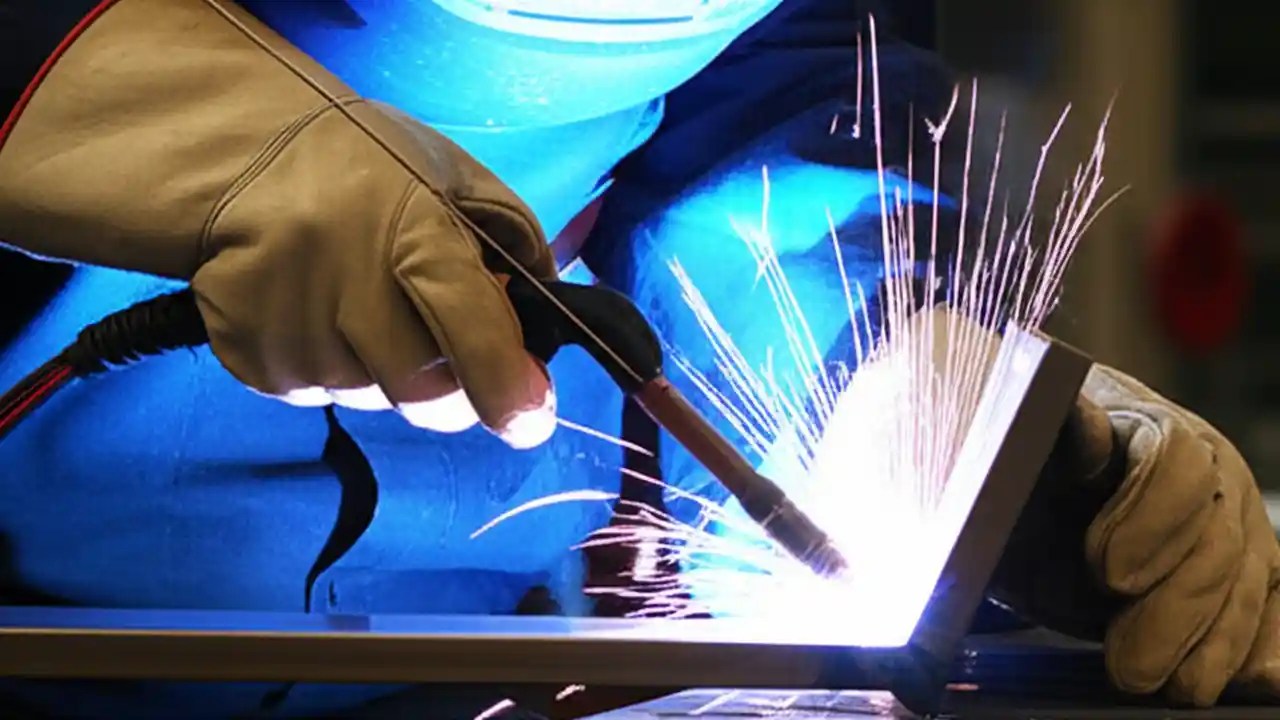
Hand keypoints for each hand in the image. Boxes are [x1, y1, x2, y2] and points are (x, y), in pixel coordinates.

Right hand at [0, 0, 557, 447]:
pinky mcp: (251, 356)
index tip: (527, 419)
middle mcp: (351, 286)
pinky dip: (334, 368)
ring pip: (372, 398)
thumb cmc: (362, 162)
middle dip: (450, 386)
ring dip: (384, 370)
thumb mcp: (455, 177)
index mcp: (414, 233)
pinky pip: (318, 395)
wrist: (232, 154)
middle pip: (424, 392)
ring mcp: (294, 328)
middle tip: (437, 337)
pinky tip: (318, 311)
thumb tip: (541, 331)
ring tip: (359, 299)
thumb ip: (513, 245)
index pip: (472, 332)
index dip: (508, 390)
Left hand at [991, 364, 1279, 706]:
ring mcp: (1234, 522)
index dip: (1150, 516)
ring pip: (1248, 582)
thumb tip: (1083, 423)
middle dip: (1176, 609)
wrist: (1035, 498)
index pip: (1177, 460)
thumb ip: (1056, 440)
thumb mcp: (1021, 455)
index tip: (1108, 572)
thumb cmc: (1023, 471)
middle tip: (1128, 668)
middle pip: (1216, 537)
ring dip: (1216, 645)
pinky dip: (1262, 649)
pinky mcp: (1247, 572)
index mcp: (1146, 425)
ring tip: (1176, 690)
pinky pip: (1273, 609)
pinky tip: (1252, 683)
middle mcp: (1206, 469)